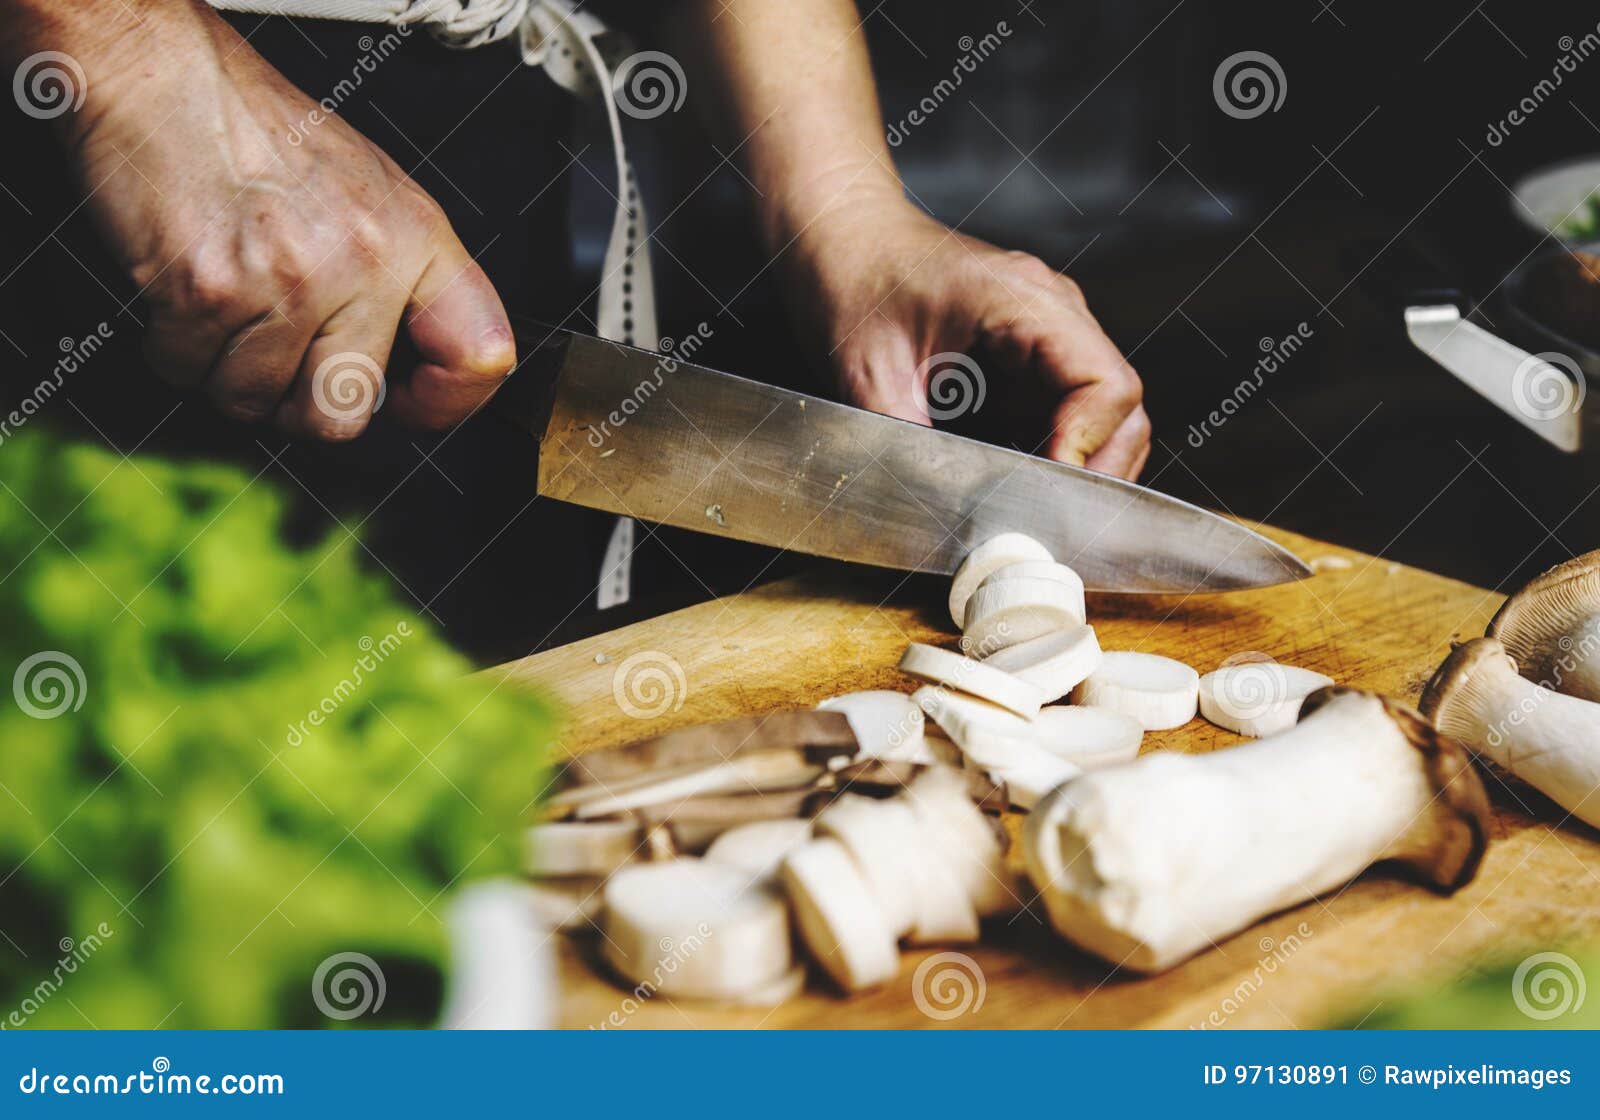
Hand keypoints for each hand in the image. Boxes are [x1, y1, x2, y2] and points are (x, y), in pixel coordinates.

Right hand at [43, 1, 513, 438]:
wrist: (166, 75)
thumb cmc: (263, 135)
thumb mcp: (373, 194)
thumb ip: (406, 283)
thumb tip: (413, 375)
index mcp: (415, 237)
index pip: (478, 356)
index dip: (444, 404)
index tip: (407, 403)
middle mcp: (364, 260)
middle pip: (342, 413)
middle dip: (297, 402)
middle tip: (278, 354)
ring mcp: (289, 277)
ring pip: (254, 400)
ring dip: (227, 370)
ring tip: (227, 301)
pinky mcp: (210, 287)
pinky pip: (190, 371)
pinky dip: (175, 346)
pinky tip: (186, 290)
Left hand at [782, 192, 1148, 479]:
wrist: (839, 236)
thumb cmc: (852, 279)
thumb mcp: (868, 372)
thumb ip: (907, 442)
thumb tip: (937, 509)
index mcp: (1025, 300)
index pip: (1105, 382)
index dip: (1088, 445)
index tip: (1050, 487)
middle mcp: (1052, 313)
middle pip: (1120, 405)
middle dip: (1095, 469)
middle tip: (1051, 519)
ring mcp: (1046, 335)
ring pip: (1102, 415)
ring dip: (1077, 466)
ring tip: (1032, 507)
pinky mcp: (1028, 359)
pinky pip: (1064, 414)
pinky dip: (1052, 455)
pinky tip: (1015, 483)